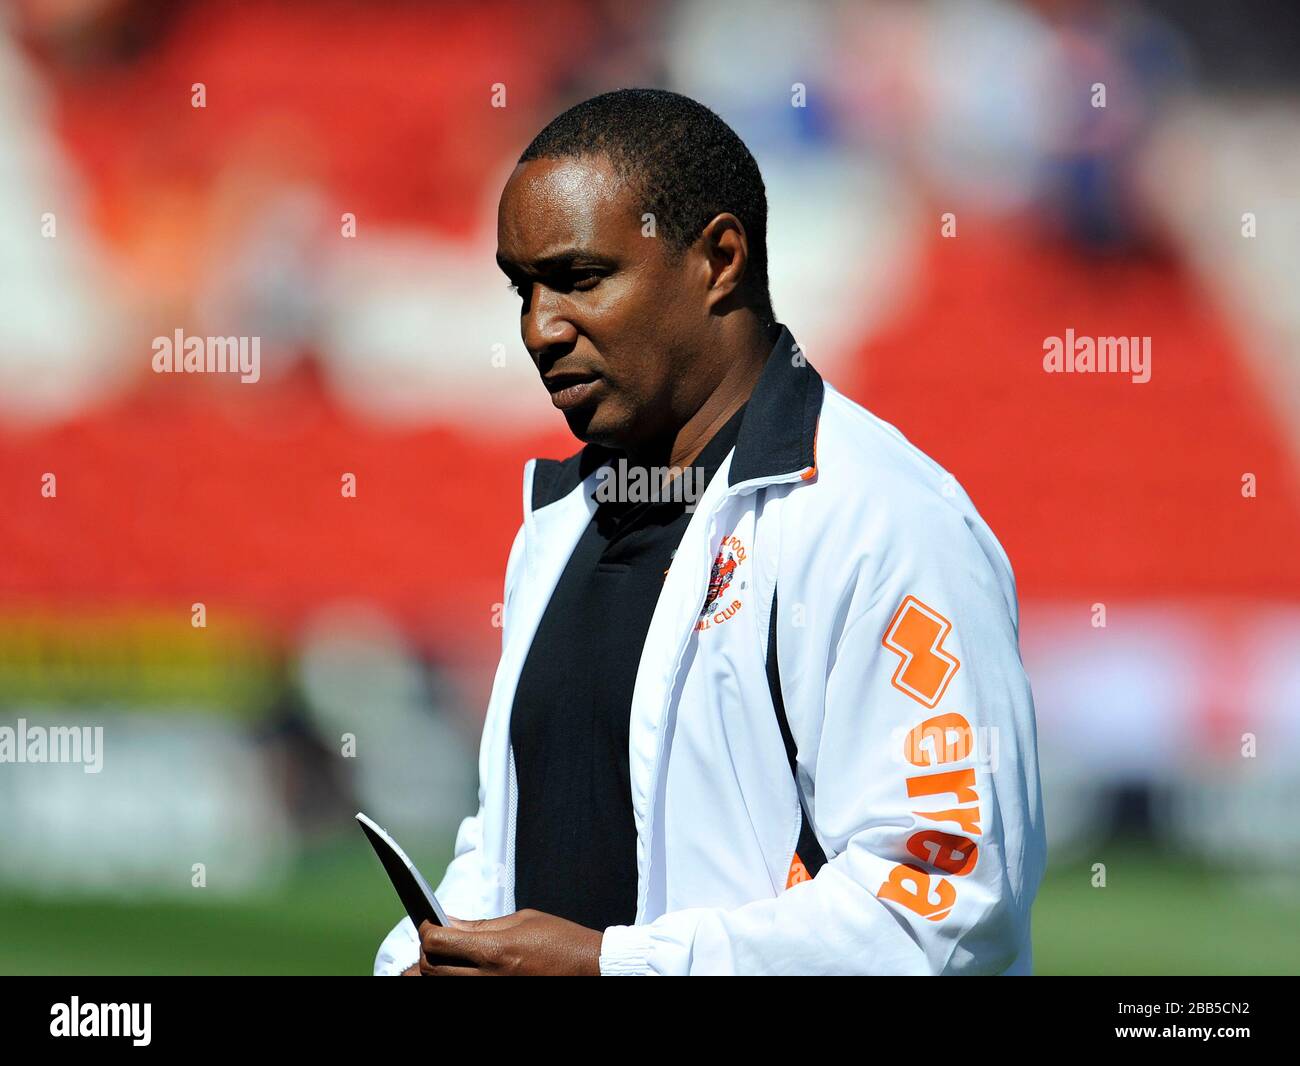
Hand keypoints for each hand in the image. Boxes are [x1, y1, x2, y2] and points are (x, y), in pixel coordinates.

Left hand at [418, 909, 602, 975]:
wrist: (590, 969)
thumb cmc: (560, 940)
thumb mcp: (522, 921)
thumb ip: (482, 925)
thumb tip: (450, 923)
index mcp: (494, 950)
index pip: (438, 942)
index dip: (426, 929)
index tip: (428, 923)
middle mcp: (488, 978)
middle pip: (431, 969)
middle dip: (427, 952)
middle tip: (435, 940)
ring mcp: (492, 992)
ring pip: (443, 985)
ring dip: (438, 970)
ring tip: (446, 957)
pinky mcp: (497, 1000)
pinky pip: (464, 991)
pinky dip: (457, 980)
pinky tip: (462, 970)